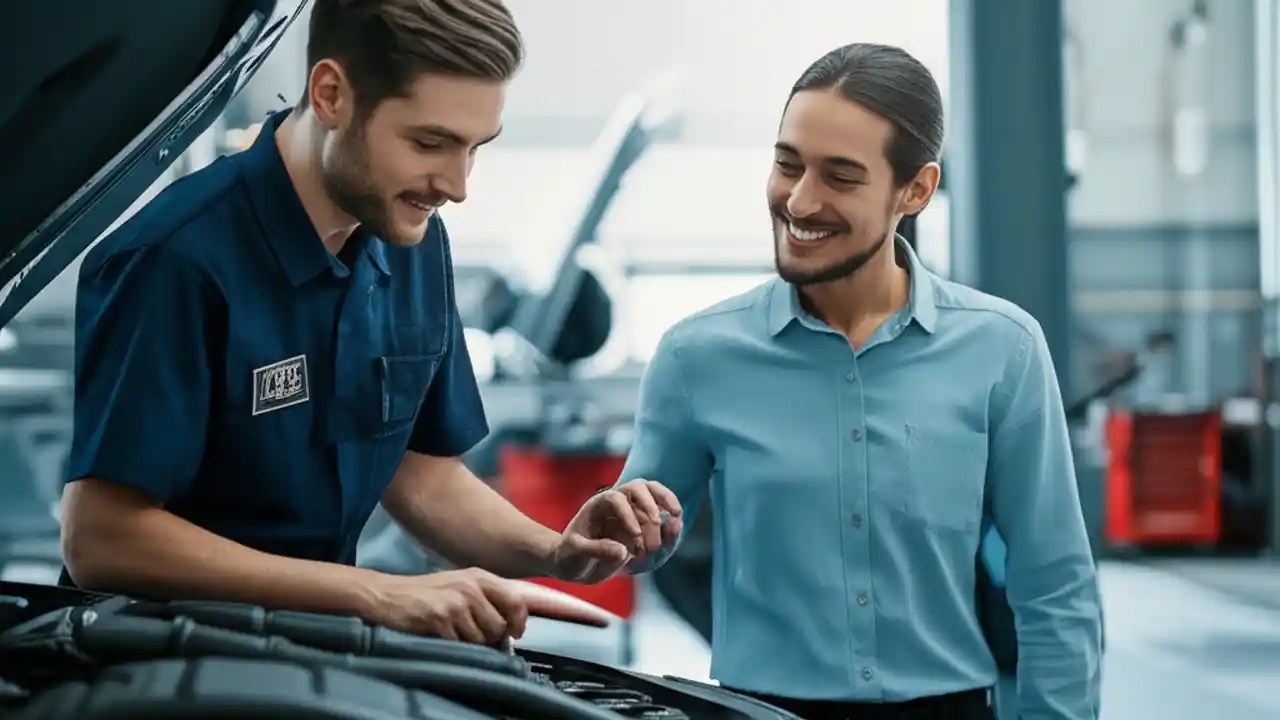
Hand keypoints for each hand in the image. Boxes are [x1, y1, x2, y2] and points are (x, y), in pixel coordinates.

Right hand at [366, 567, 528, 643]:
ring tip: (452, 634)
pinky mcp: (439, 619)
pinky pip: (459, 645)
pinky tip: (439, 637)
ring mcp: (455, 603)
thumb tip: (512, 626)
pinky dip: (452, 647)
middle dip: (490, 638)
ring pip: (481, 639)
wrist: (387, 595)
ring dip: (470, 644)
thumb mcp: (460, 585)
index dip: (518, 622)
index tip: (514, 633)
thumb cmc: (425, 593)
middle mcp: (470, 587)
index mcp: (479, 576)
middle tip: (472, 636)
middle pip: (499, 627)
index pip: (516, 601)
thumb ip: (486, 599)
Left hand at [552, 480, 682, 583]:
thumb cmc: (570, 556)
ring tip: (676, 518)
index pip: (616, 498)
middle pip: (638, 488)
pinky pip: (660, 513)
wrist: (576, 564)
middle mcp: (616, 504)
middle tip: (656, 527)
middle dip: (650, 505)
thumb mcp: (575, 554)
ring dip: (666, 503)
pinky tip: (676, 524)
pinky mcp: (643, 524)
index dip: (628, 514)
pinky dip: (669, 516)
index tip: (635, 536)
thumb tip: (623, 552)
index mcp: (597, 506)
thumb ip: (596, 551)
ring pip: (653, 494)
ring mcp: (631, 512)